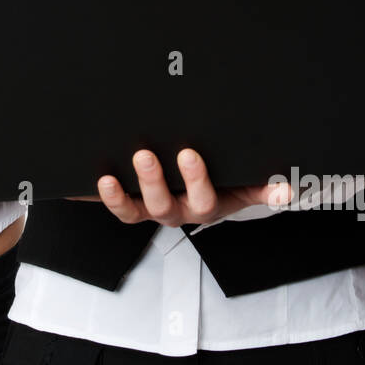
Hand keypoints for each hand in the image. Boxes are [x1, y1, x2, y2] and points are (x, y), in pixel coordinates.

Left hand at [65, 147, 293, 227]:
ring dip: (119, 197)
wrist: (201, 191)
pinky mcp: (128, 204)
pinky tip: (77, 187)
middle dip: (152, 181)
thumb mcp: (245, 186)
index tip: (189, 153)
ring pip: (132, 211)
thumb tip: (287, 190)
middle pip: (162, 205)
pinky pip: (110, 205)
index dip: (195, 180)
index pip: (203, 198)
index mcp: (206, 205)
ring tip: (107, 178)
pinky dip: (92, 200)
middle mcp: (175, 211)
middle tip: (144, 155)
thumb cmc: (225, 182)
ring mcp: (149, 209)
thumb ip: (264, 187)